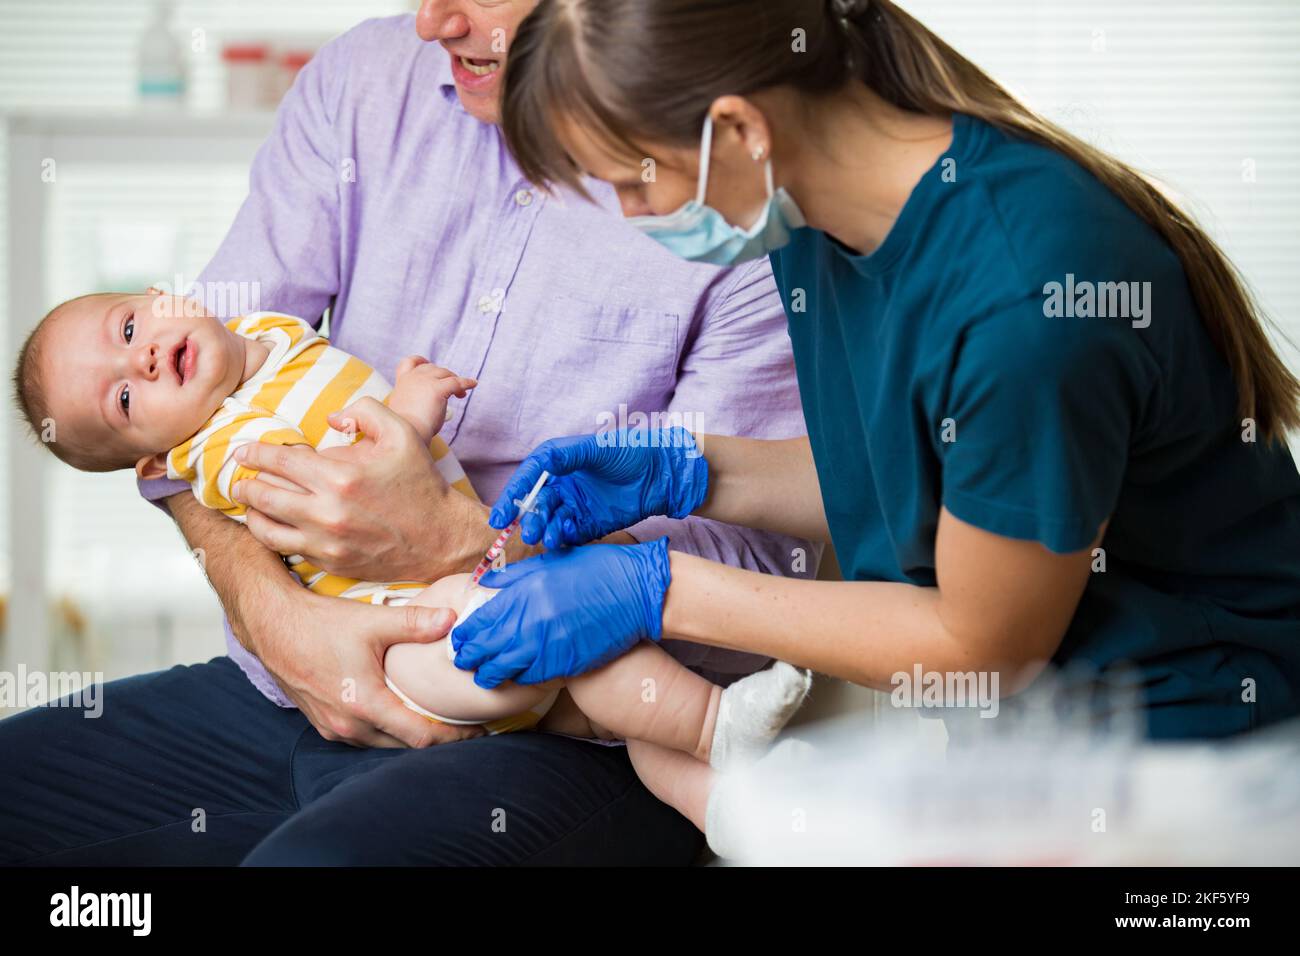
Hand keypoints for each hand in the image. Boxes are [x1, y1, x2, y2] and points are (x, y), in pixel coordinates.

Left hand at [231, 396, 482, 581]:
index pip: (279, 460)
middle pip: (263, 494)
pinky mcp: (329, 563)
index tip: (243, 451)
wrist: (440, 539)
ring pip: (265, 528)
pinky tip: (273, 524)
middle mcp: (327, 512)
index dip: (254, 453)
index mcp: (341, 476)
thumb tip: (330, 418)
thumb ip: (365, 410)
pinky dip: (272, 535)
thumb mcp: (402, 434)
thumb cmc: (420, 484)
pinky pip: (286, 549)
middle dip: (245, 483)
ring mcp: (326, 543)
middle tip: (241, 477)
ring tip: (250, 502)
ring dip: (251, 512)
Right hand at [253, 584, 485, 747]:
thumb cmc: (318, 624)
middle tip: (464, 727)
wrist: (271, 626)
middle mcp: (348, 725)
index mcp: (365, 705)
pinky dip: (385, 731)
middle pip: (403, 745)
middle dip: (435, 740)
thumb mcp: (372, 620)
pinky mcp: (322, 723)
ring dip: (408, 737)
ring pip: (382, 744)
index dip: (453, 738)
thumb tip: (452, 620)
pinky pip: (363, 737)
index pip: (420, 736)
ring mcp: (333, 727)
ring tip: (436, 722)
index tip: (478, 732)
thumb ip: (416, 623)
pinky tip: (398, 714)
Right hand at [384, 355, 475, 446]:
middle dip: (442, 375)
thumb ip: (414, 401)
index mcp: (402, 383)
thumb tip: (428, 405)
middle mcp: (413, 378)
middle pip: (432, 368)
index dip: (420, 361)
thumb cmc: (406, 429)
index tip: (427, 363)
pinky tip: (473, 384)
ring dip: (454, 380)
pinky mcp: (437, 389)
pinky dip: (466, 382)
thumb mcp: (405, 409)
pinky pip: (456, 382)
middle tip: (451, 387)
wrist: (405, 436)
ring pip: (445, 373)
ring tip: (461, 394)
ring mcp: (425, 382)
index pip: (409, 363)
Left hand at [450, 538, 671, 687]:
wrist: (635, 591)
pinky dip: (519, 678)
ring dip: (490, 674)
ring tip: (485, 675)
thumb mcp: (548, 563)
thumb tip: (484, 585)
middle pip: (484, 650)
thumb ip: (513, 577)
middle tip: (464, 661)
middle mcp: (529, 623)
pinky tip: (517, 676)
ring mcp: (546, 646)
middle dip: (469, 658)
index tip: (460, 639)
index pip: (478, 622)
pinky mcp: (565, 664)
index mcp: (521, 594)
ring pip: (503, 670)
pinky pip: (531, 678)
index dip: (464, 635)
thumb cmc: (593, 569)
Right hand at [490, 428, 708, 549]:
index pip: (529, 479)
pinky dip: (562, 538)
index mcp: (558, 463)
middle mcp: (562, 485)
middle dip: (530, 518)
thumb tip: (542, 462)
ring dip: (545, 530)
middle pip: (536, 505)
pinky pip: (569, 534)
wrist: (662, 474)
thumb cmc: (630, 452)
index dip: (512, 497)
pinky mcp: (589, 524)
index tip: (499, 518)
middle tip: (530, 531)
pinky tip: (563, 539)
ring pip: (550, 521)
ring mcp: (574, 506)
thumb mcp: (596, 449)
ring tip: (547, 537)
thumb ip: (567, 456)